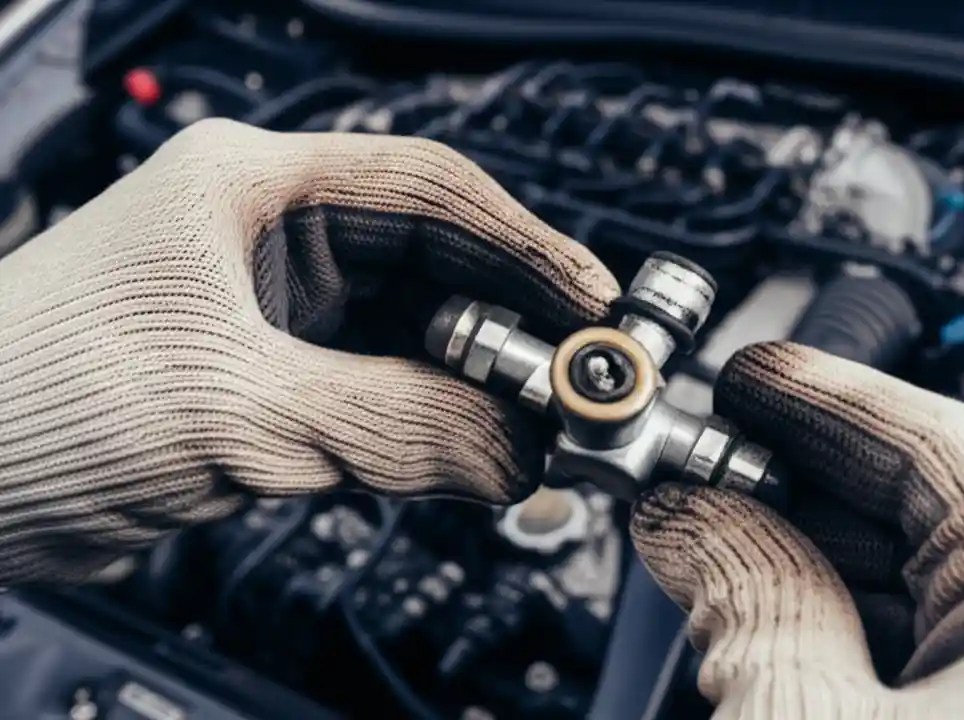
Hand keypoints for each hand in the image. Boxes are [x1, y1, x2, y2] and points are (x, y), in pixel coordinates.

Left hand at [0, 119, 617, 582]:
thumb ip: (388, 425)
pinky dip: (429, 427)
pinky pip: (380, 392)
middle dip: (508, 323)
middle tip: (576, 379)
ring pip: (412, 333)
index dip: (525, 242)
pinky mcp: (270, 380)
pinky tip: (469, 456)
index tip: (591, 300)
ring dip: (473, 384)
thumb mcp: (232, 406)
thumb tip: (510, 448)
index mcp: (250, 185)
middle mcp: (269, 238)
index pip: (429, 188)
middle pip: (433, 260)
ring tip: (533, 429)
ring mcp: (273, 312)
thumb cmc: (23, 399)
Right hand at [632, 342, 963, 718]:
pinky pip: (939, 654)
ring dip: (811, 563)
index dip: (821, 396)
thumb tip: (695, 514)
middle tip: (697, 463)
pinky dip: (848, 633)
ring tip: (711, 542)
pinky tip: (770, 624)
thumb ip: (749, 598)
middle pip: (932, 507)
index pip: (940, 440)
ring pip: (930, 587)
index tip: (746, 374)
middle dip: (797, 483)